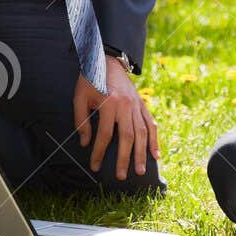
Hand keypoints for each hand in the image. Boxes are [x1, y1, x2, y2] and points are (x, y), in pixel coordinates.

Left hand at [74, 62, 158, 179]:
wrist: (107, 59)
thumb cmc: (91, 79)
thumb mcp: (79, 97)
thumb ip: (81, 121)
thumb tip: (85, 143)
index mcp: (109, 103)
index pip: (105, 134)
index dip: (99, 152)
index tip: (95, 166)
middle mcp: (126, 106)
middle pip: (128, 137)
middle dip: (125, 158)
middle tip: (122, 176)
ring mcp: (137, 105)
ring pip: (142, 133)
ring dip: (142, 153)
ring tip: (140, 170)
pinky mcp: (142, 105)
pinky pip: (151, 124)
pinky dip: (154, 140)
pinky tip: (156, 154)